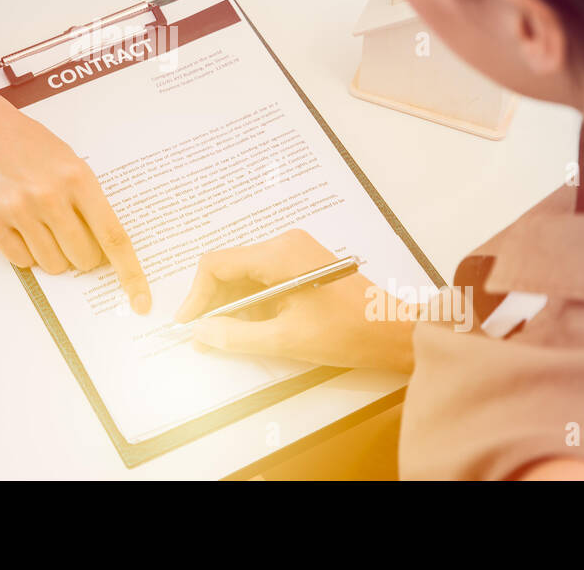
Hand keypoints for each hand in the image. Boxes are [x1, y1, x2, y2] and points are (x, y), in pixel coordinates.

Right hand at [0, 65, 151, 312]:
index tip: (141, 301)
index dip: (130, 273)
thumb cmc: (34, 148)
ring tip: (44, 225)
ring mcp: (18, 210)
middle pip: (84, 258)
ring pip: (53, 265)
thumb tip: (107, 253)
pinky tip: (23, 226)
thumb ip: (90, 203)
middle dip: (85, 256)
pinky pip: (22, 262)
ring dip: (55, 255)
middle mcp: (48, 196)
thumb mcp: (73, 164)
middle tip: (74, 234)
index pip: (113, 237)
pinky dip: (28, 253)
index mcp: (78, 179)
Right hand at [173, 229, 414, 370]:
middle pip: (230, 266)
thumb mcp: (285, 340)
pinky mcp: (304, 263)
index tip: (188, 324)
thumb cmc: (346, 334)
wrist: (395, 332)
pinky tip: (253, 324)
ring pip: (246, 272)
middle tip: (203, 334)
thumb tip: (200, 332)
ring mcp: (296, 250)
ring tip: (226, 334)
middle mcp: (284, 243)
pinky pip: (265, 276)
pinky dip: (252, 300)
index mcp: (278, 254)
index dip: (196, 295)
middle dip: (213, 300)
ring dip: (233, 302)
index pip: (217, 264)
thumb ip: (235, 336)